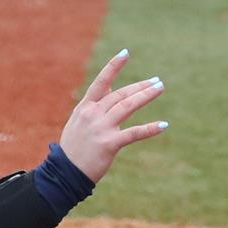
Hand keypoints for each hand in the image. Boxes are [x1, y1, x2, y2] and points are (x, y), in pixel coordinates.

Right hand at [57, 50, 168, 183]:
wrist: (64, 173)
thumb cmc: (72, 150)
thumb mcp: (77, 123)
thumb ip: (93, 106)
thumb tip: (108, 88)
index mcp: (84, 108)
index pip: (100, 82)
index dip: (113, 67)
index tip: (125, 53)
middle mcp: (92, 114)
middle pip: (120, 94)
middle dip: (140, 86)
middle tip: (157, 81)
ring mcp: (101, 128)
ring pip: (128, 106)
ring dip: (146, 96)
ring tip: (160, 88)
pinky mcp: (109, 144)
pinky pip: (133, 133)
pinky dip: (150, 129)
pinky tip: (163, 125)